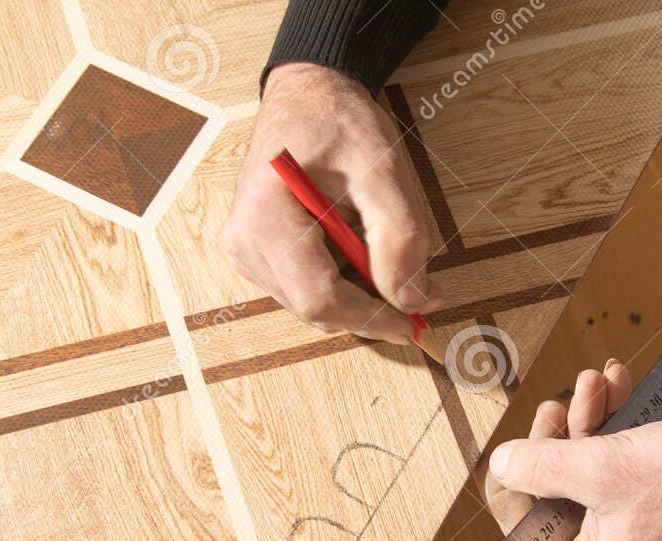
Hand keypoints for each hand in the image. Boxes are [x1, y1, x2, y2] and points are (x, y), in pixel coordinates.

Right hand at [225, 63, 442, 345]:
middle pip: (314, 309)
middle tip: (417, 291)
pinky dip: (340, 282)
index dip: (371, 319)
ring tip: (380, 249)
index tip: (415, 323)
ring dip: (356, 294)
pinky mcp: (254, 254)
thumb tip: (414, 301)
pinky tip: (356, 247)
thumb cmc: (339, 122)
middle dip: (368, 309)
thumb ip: (401, 237)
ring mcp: (244, 251)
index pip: (318, 298)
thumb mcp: (383, 168)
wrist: (306, 96)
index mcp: (266, 218)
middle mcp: (244, 243)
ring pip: (311, 305)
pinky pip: (303, 289)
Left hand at [483, 363, 661, 540]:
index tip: (515, 446)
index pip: (530, 531)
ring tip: (595, 381)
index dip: (515, 484)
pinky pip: (621, 452)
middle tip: (556, 406)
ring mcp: (638, 517)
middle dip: (557, 436)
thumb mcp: (601, 469)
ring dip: (587, 416)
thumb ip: (541, 466)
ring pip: (589, 462)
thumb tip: (500, 465)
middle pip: (557, 489)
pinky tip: (617, 381)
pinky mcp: (660, 488)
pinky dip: (616, 417)